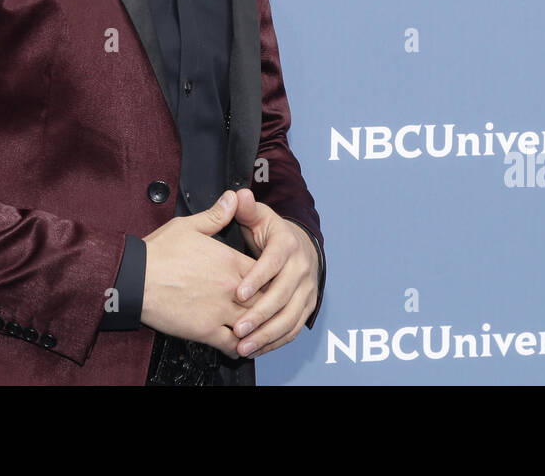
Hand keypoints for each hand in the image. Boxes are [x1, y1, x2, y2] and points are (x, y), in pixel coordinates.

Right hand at [141, 190, 253, 353]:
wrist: (133, 278)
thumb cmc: (158, 252)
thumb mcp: (189, 225)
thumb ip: (216, 215)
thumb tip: (234, 198)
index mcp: (230, 261)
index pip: (266, 273)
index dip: (270, 279)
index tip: (268, 282)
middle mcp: (231, 287)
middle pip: (265, 300)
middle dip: (268, 305)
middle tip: (269, 310)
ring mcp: (220, 311)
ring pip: (253, 324)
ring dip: (258, 329)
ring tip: (259, 331)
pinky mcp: (205, 331)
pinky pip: (232, 345)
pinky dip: (239, 347)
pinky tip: (240, 345)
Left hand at [230, 189, 319, 358]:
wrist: (301, 246)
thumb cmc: (273, 233)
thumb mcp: (260, 217)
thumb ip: (246, 210)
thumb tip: (238, 195)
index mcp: (287, 244)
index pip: (274, 262)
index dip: (258, 278)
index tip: (239, 293)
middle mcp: (301, 267)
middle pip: (283, 294)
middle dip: (260, 313)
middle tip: (238, 328)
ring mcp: (306, 288)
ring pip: (290, 315)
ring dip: (267, 333)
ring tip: (244, 345)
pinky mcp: (307, 305)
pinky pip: (293, 327)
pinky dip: (276, 340)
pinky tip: (257, 348)